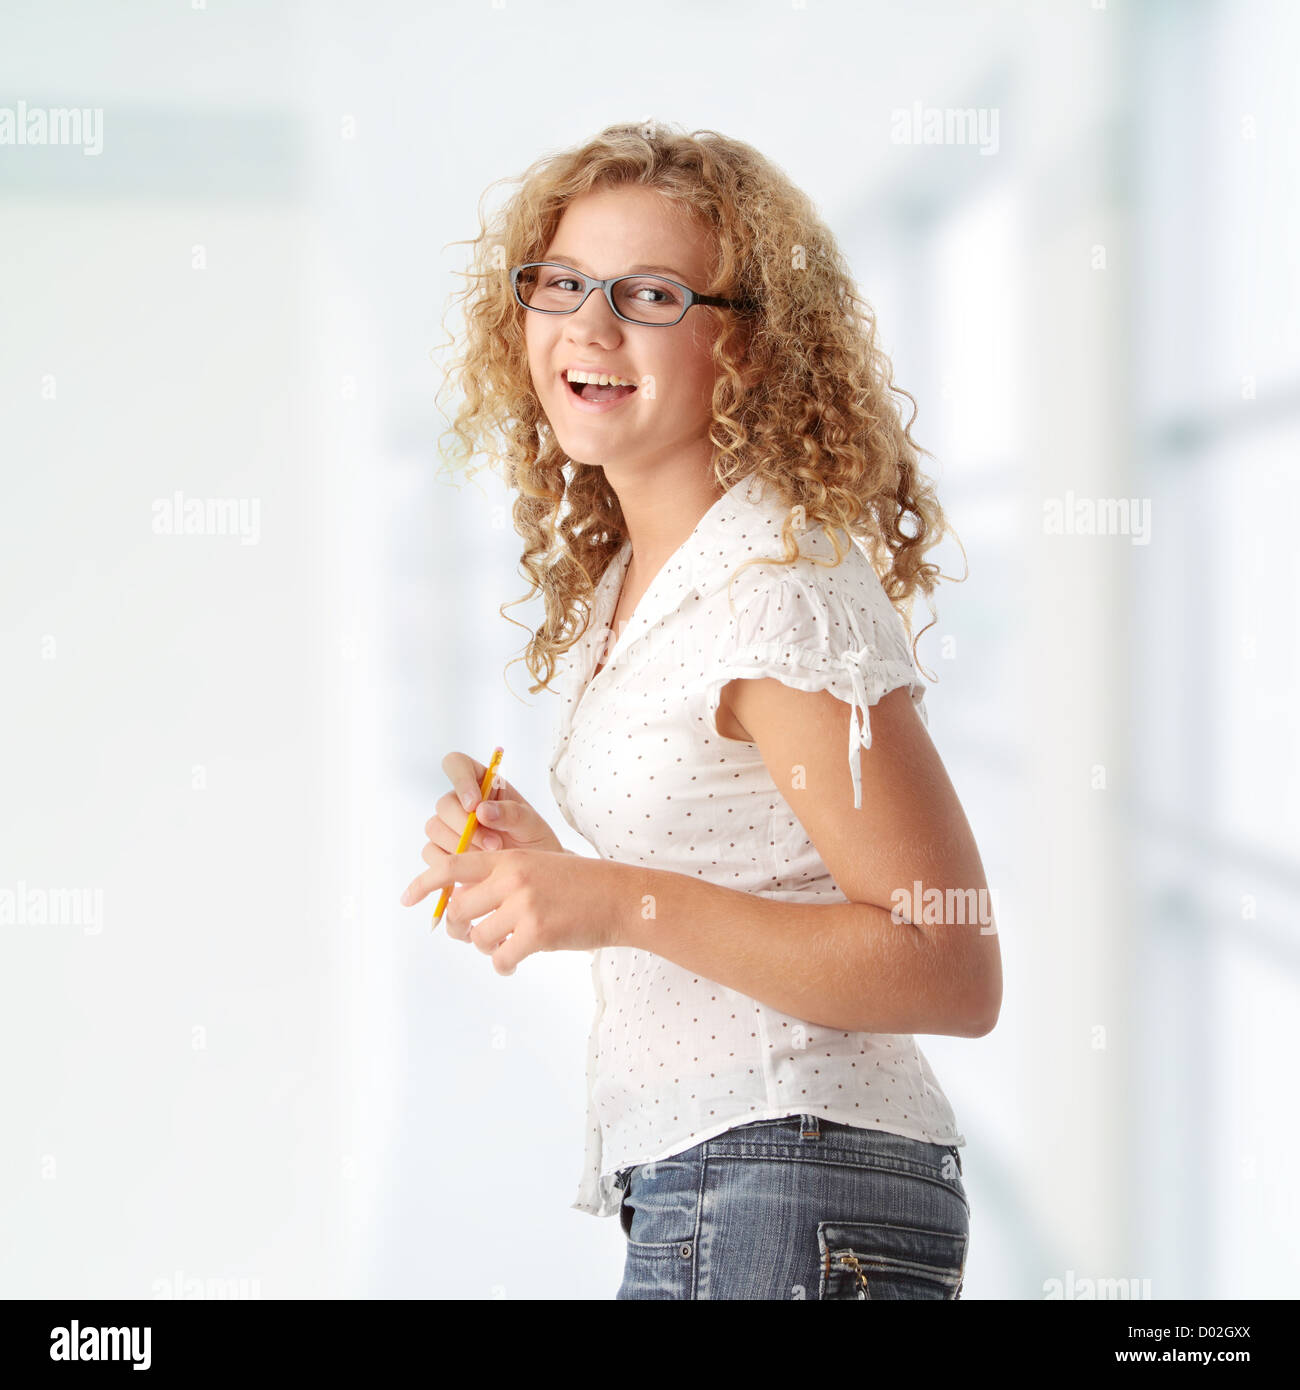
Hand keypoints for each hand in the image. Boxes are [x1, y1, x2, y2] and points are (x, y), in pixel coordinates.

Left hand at [398, 849, 635, 974]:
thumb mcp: (538, 866)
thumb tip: (464, 906)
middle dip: (458, 929)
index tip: (406, 899)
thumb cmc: (579, 884)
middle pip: (459, 909)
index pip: (452, 866)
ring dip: (487, 949)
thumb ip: (502, 879)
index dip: (423, 883)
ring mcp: (525, 905)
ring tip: (503, 947)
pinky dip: (503, 966)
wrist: (619, 897)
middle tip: (469, 935)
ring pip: (479, 938)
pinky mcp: (538, 932)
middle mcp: (512, 878)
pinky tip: (513, 964)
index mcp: (509, 859)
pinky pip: (502, 959)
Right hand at [428, 750, 567, 855]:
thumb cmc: (533, 841)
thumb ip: (511, 814)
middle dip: (466, 827)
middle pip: (444, 803)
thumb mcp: (532, 825)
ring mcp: (448, 825)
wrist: (530, 875)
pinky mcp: (440, 850)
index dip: (460, 780)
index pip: (456, 764)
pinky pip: (430, 852)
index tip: (474, 805)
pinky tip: (474, 869)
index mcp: (483, 782)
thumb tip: (482, 810)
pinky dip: (450, 862)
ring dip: (461, 846)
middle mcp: (460, 801)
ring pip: (434, 828)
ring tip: (492, 856)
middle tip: (495, 844)